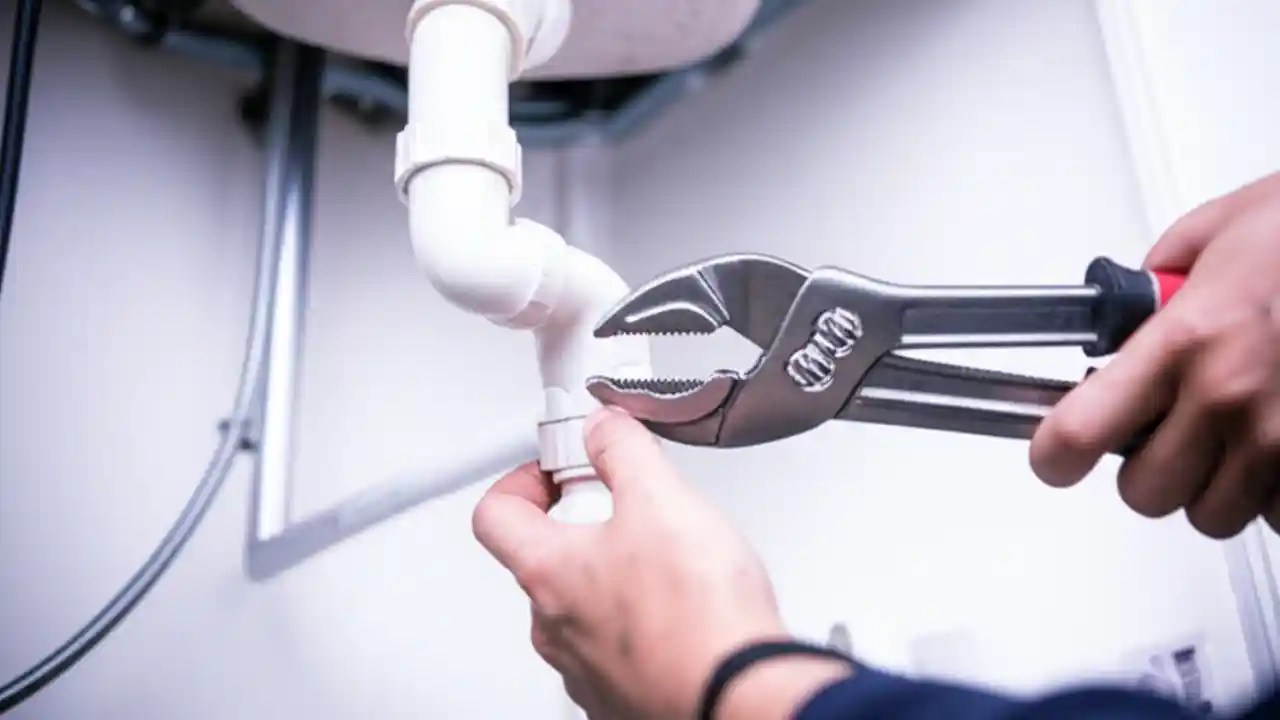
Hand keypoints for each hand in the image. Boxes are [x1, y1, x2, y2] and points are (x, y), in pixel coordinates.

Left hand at [472, 407, 850, 718]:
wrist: (740, 696)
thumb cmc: (698, 616)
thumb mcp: (661, 499)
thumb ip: (622, 449)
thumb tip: (603, 428)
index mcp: (548, 572)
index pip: (494, 513)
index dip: (522, 479)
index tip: (559, 468)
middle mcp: (555, 627)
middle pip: (542, 559)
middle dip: (582, 523)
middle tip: (626, 505)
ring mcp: (586, 668)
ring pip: (581, 607)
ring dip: (614, 575)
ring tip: (666, 559)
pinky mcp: (623, 696)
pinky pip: (617, 648)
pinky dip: (642, 621)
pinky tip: (685, 608)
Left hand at [1031, 172, 1279, 537]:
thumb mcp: (1217, 231)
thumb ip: (1156, 285)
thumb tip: (1126, 319)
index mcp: (1189, 337)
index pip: (1079, 432)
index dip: (1055, 454)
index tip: (1055, 457)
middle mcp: (1233, 395)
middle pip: (1144, 493)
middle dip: (1148, 467)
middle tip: (1169, 429)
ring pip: (1213, 514)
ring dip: (1215, 484)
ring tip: (1237, 431)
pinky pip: (1279, 515)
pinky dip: (1275, 492)